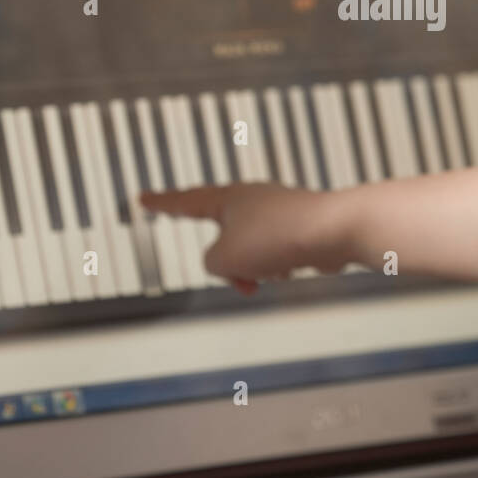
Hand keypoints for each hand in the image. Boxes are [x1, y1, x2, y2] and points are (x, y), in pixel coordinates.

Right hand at [138, 182, 342, 295]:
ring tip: (274, 269)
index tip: (143, 197)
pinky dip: (280, 268)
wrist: (334, 231)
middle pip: (224, 241)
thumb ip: (212, 263)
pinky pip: (277, 257)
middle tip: (244, 279)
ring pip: (252, 254)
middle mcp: (251, 200)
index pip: (183, 202)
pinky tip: (296, 265)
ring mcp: (277, 212)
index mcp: (226, 199)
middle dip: (231, 267)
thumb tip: (230, 264)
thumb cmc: (279, 236)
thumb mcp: (223, 258)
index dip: (160, 204)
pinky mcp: (300, 228)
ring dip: (257, 270)